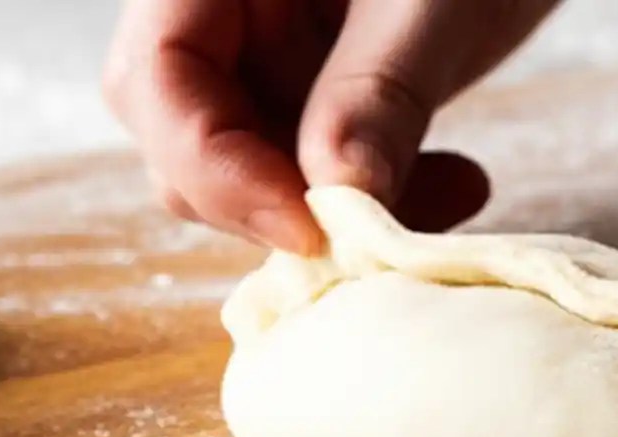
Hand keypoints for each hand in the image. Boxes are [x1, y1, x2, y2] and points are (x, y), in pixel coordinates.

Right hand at [103, 0, 557, 252]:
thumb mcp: (430, 4)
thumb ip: (378, 89)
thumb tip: (342, 194)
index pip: (155, 77)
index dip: (216, 167)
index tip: (305, 228)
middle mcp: (224, 18)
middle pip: (190, 141)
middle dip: (280, 204)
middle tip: (377, 233)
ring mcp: (269, 59)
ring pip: (259, 176)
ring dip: (348, 214)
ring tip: (460, 194)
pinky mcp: (321, 96)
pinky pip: (321, 176)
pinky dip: (383, 199)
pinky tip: (462, 185)